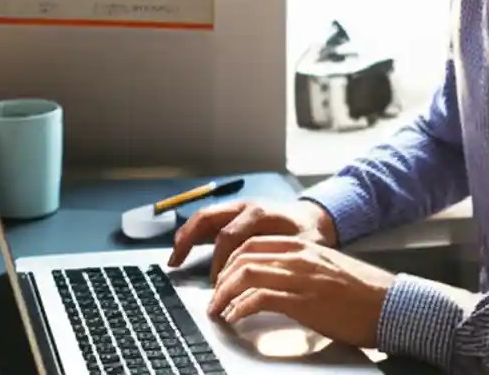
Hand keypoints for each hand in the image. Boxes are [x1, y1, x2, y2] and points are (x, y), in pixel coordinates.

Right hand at [168, 199, 337, 281]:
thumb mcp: (302, 246)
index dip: (219, 260)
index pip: (229, 235)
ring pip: (203, 217)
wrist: (315, 216)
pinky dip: (192, 235)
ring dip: (185, 237)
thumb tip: (259, 277)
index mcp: (259, 213)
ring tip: (174, 259)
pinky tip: (183, 251)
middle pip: (207, 218)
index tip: (216, 282)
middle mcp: (243, 207)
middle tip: (175, 262)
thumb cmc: (309, 233)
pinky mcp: (233, 215)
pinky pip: (207, 221)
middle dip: (188, 240)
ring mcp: (236, 209)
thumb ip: (280, 257)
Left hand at [207, 235, 394, 348]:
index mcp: (304, 246)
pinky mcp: (304, 301)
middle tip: (213, 298)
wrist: (393, 305)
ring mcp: (301, 277)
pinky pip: (259, 298)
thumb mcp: (328, 270)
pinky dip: (240, 307)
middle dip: (220, 278)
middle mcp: (299, 256)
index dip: (230, 262)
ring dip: (223, 293)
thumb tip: (273, 281)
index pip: (253, 243)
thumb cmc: (364, 293)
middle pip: (243, 256)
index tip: (221, 280)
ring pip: (246, 274)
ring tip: (217, 310)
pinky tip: (235, 317)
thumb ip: (301, 268)